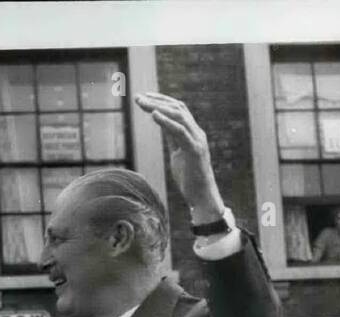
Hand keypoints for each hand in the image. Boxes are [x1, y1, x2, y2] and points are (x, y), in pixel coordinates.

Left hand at [134, 92, 224, 222]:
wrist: (202, 197)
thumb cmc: (190, 178)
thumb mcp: (177, 154)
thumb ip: (172, 139)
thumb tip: (162, 125)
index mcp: (192, 133)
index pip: (177, 109)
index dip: (161, 101)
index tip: (144, 97)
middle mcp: (196, 132)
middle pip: (177, 108)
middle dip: (156, 100)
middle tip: (137, 97)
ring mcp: (197, 140)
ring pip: (179, 116)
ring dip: (158, 107)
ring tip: (142, 104)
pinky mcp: (195, 151)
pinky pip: (180, 132)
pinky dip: (167, 122)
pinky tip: (154, 115)